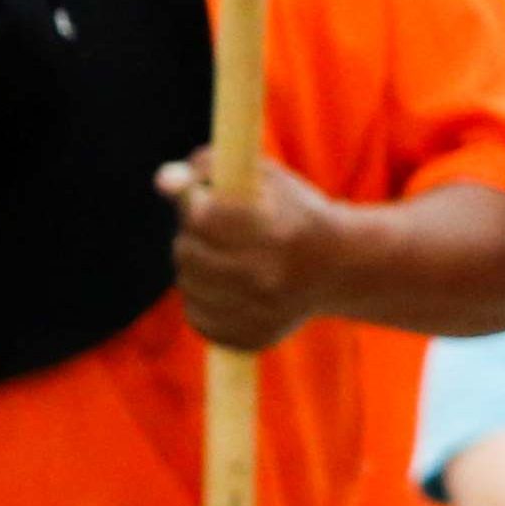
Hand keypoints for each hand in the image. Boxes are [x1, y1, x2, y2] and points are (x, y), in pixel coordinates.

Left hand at [159, 154, 343, 351]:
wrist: (341, 267)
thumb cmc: (291, 213)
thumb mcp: (259, 178)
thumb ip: (207, 167)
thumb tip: (163, 182)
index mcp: (274, 233)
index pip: (199, 218)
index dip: (197, 205)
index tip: (208, 203)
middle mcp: (269, 278)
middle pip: (186, 253)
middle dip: (193, 237)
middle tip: (215, 232)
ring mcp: (261, 313)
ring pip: (188, 285)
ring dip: (195, 267)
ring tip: (225, 258)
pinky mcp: (253, 337)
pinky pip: (198, 317)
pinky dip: (203, 300)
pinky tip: (227, 287)